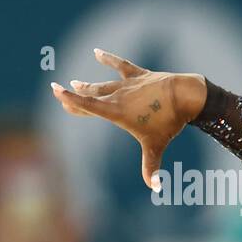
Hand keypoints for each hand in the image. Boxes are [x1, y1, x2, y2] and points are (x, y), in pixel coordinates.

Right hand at [49, 50, 206, 190]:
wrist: (185, 96)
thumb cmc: (169, 122)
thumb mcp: (156, 145)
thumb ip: (151, 167)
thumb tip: (155, 188)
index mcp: (116, 112)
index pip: (88, 105)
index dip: (71, 98)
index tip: (55, 90)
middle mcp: (118, 96)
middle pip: (93, 95)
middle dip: (78, 96)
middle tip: (64, 94)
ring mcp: (129, 84)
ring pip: (104, 84)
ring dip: (89, 85)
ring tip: (76, 83)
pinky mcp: (140, 75)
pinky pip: (121, 65)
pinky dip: (108, 59)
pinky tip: (97, 52)